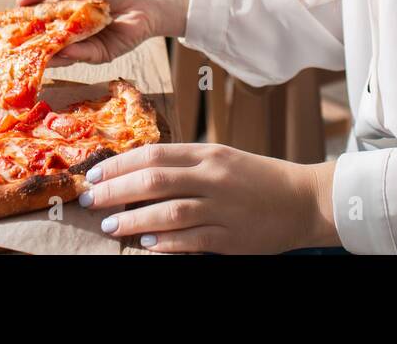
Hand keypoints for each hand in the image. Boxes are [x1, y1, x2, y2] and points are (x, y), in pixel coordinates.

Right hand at [16, 0, 189, 64]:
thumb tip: (19, 1)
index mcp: (59, 13)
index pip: (35, 23)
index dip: (21, 28)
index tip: (5, 32)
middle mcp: (68, 32)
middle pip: (45, 42)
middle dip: (31, 46)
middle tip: (15, 51)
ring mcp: (82, 45)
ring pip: (60, 53)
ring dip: (49, 53)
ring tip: (36, 53)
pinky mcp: (98, 55)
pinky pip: (82, 56)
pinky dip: (73, 53)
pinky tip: (65, 49)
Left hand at [77, 143, 340, 253]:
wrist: (305, 200)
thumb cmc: (260, 179)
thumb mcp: (223, 159)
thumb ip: (187, 164)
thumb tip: (140, 172)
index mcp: (209, 154)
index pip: (154, 154)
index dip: (120, 164)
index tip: (96, 173)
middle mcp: (213, 176)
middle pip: (154, 180)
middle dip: (115, 190)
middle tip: (90, 200)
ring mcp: (222, 207)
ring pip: (168, 211)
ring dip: (132, 220)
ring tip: (109, 227)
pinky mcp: (231, 237)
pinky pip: (191, 240)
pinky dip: (164, 242)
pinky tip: (145, 243)